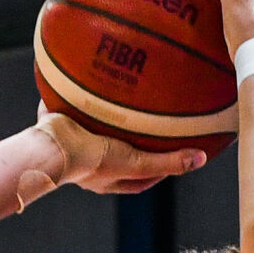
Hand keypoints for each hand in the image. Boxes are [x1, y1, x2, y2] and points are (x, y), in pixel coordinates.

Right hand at [9, 108, 205, 210]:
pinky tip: (93, 75)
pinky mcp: (59, 123)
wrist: (52, 147)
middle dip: (132, 139)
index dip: (158, 167)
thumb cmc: (92, 161)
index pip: (140, 176)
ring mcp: (73, 142)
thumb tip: (201, 158)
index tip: (174, 153)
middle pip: (118, 150)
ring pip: (95, 127)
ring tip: (122, 95)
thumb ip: (168, 161)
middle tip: (150, 124)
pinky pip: (74, 106)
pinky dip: (82, 94)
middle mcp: (90, 163)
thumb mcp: (137, 162)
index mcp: (107, 177)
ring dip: (107, 115)